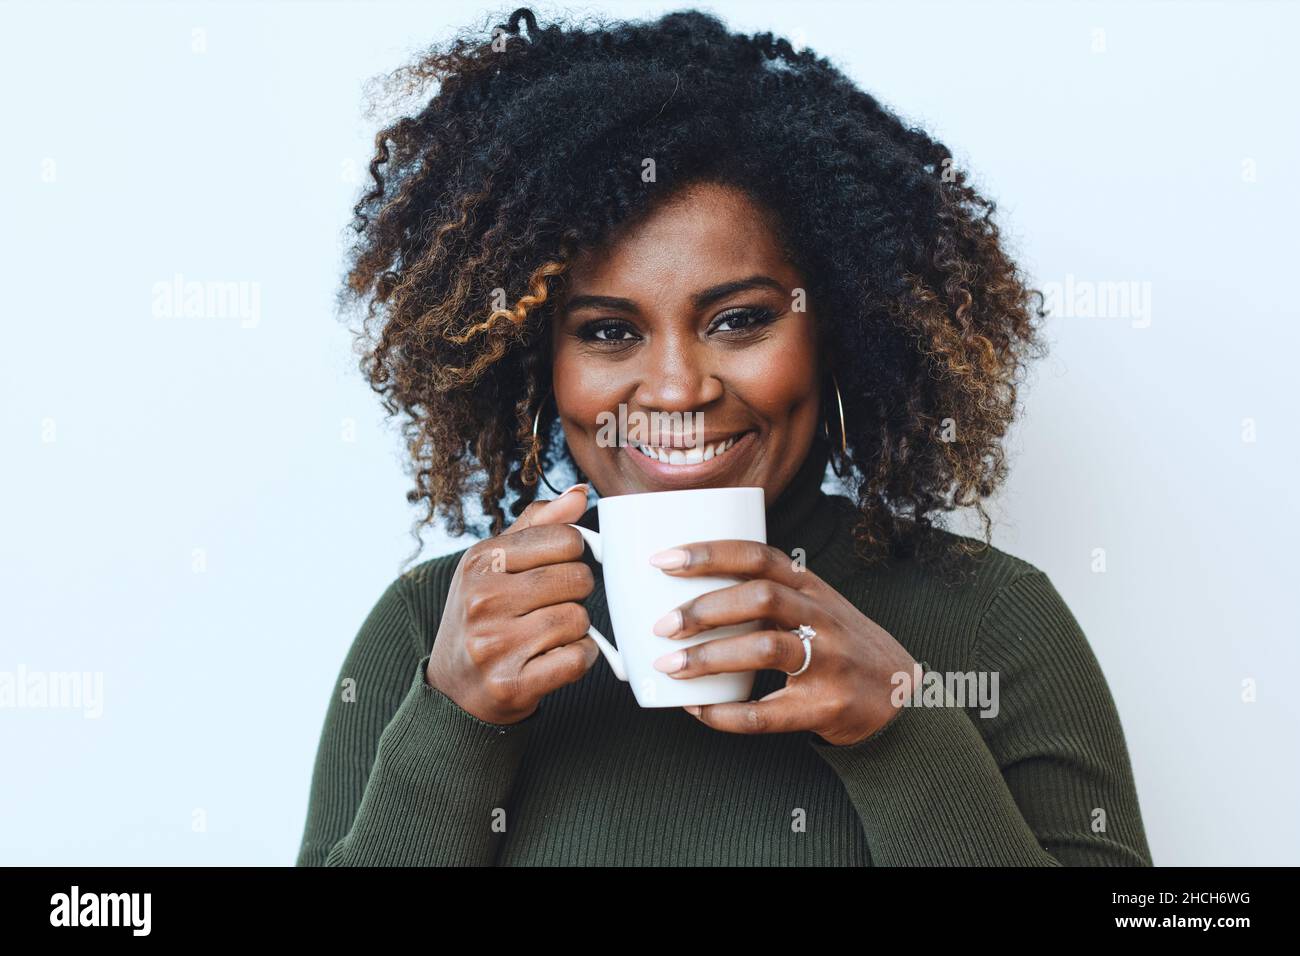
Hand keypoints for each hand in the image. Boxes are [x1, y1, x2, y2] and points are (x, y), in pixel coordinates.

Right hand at [425, 484, 599, 724]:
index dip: (573, 554)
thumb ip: (539, 525)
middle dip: (576, 593)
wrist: (454, 688)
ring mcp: (494, 644)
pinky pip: (577, 659)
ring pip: (579, 620)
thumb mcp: (496, 563)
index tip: (558, 567)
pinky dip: (578, 659)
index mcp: (481, 561)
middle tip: (551, 604)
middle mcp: (482, 599)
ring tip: (547, 633)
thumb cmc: (483, 616)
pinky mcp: (512, 684)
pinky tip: (554, 657)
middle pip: (577, 579)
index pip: (565, 538)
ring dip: (576, 629)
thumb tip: (581, 493)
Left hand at [646, 539, 916, 745]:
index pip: (758, 555)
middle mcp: (823, 617)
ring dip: (710, 657)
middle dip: (704, 609)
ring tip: (670, 667)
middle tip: (663, 626)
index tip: (662, 560)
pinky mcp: (826, 707)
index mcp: (811, 587)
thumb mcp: (815, 605)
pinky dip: (727, 714)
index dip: (709, 554)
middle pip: (760, 597)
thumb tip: (682, 589)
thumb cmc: (838, 646)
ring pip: (765, 649)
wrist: (900, 697)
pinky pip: (768, 713)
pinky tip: (699, 711)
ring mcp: (829, 662)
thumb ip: (767, 593)